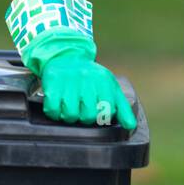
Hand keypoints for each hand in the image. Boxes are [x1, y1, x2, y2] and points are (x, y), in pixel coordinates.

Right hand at [20, 36, 136, 129]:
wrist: (67, 57)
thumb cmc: (92, 78)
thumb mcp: (110, 88)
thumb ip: (122, 108)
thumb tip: (131, 126)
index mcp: (104, 81)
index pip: (106, 112)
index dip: (101, 117)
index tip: (97, 111)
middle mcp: (87, 79)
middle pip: (87, 116)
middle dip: (84, 118)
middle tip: (81, 109)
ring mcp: (69, 80)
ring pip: (70, 115)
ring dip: (69, 117)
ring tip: (70, 107)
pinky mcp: (52, 81)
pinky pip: (52, 110)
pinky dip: (54, 113)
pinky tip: (58, 106)